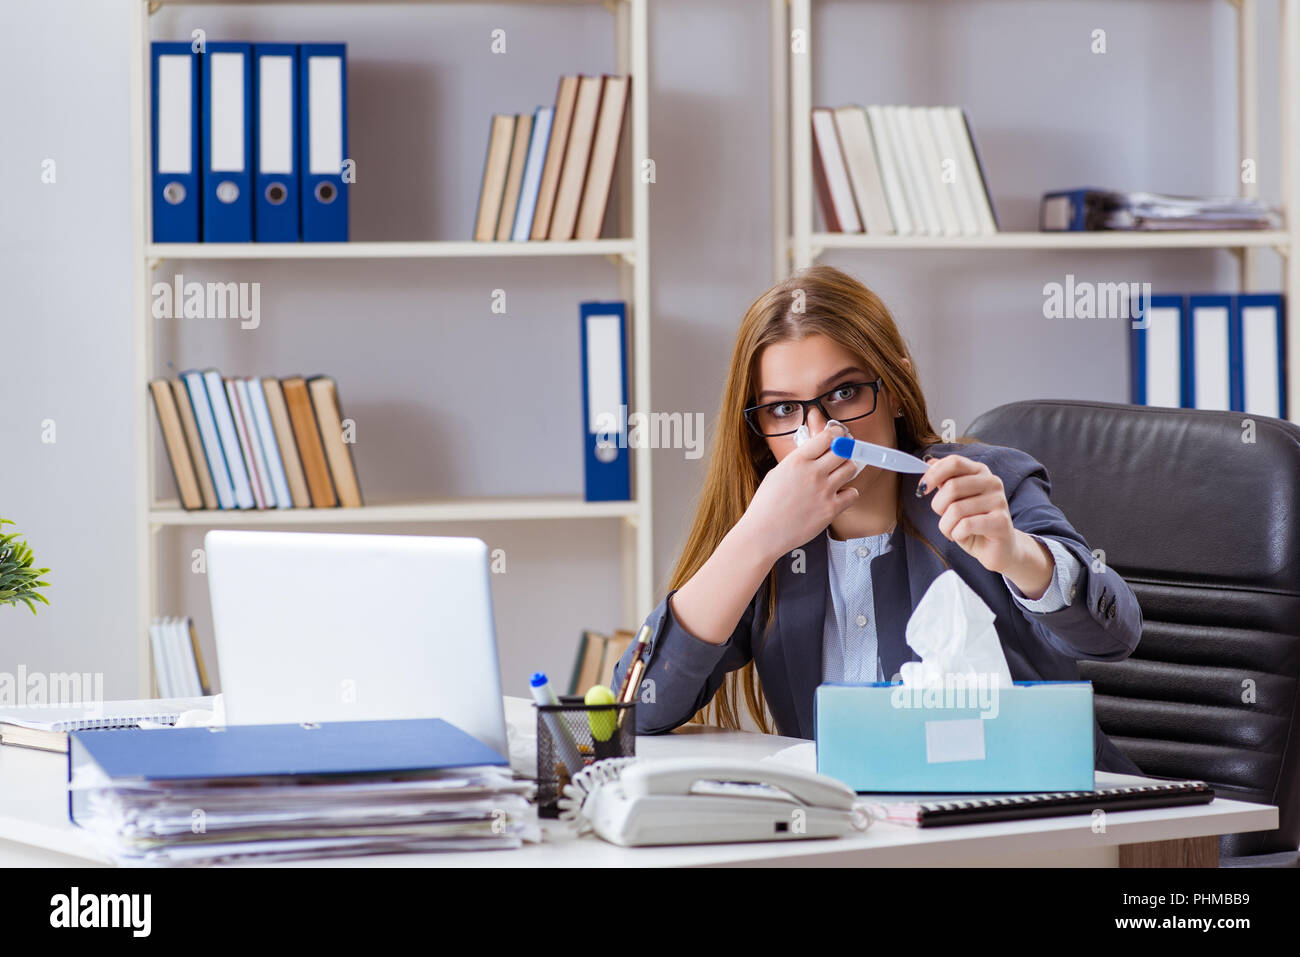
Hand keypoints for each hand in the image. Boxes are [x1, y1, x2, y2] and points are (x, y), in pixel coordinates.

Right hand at [740, 423, 859, 559]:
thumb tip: (812, 454)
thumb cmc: (766, 506)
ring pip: (851, 468)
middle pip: (843, 450)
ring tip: (840, 475)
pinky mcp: (830, 509)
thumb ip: (797, 462)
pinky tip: (839, 495)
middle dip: (845, 450)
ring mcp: (823, 491)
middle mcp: (813, 473)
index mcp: (797, 460)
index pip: (828, 437)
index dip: (837, 434)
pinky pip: (853, 493)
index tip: (840, 436)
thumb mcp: (777, 473)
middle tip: (844, 454)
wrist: (763, 533)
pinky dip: (849, 493)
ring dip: (848, 469)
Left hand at [918, 453, 1021, 574]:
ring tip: (953, 530)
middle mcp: (992, 482)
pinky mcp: (1001, 521)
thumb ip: (945, 481)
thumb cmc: (973, 523)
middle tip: (943, 518)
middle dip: (938, 506)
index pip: (954, 462)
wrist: (998, 548)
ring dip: (946, 525)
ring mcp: (999, 501)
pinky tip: (962, 536)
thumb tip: (928, 463)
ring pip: (956, 509)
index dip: (933, 474)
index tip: (922, 489)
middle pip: (952, 486)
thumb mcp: (955, 500)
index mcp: (980, 472)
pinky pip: (965, 525)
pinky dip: (956, 534)